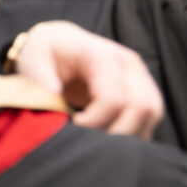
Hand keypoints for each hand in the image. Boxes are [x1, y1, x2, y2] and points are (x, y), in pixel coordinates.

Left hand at [13, 21, 163, 138]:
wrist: (59, 42)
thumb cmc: (44, 54)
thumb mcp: (33, 63)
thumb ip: (42, 88)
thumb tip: (56, 114)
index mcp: (102, 56)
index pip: (113, 99)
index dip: (94, 123)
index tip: (72, 128)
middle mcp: (129, 64)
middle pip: (142, 107)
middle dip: (116, 134)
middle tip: (88, 144)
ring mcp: (141, 75)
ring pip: (152, 112)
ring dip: (130, 135)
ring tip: (100, 144)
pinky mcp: (144, 88)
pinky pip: (151, 116)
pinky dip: (135, 133)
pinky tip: (110, 139)